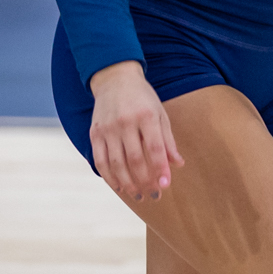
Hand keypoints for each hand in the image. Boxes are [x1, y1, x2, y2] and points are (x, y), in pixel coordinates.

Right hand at [88, 61, 183, 201]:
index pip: (154, 148)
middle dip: (145, 181)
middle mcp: (125, 122)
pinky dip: (109, 177)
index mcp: (146, 115)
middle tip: (154, 195)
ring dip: (128, 184)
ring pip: (116, 164)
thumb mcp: (160, 113)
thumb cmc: (142, 97)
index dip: (160, 169)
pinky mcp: (94, 133)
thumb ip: (168, 140)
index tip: (166, 185)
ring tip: (139, 195)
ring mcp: (107, 128)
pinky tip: (119, 186)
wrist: (114, 77)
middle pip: (134, 160)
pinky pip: (100, 160)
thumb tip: (178, 164)